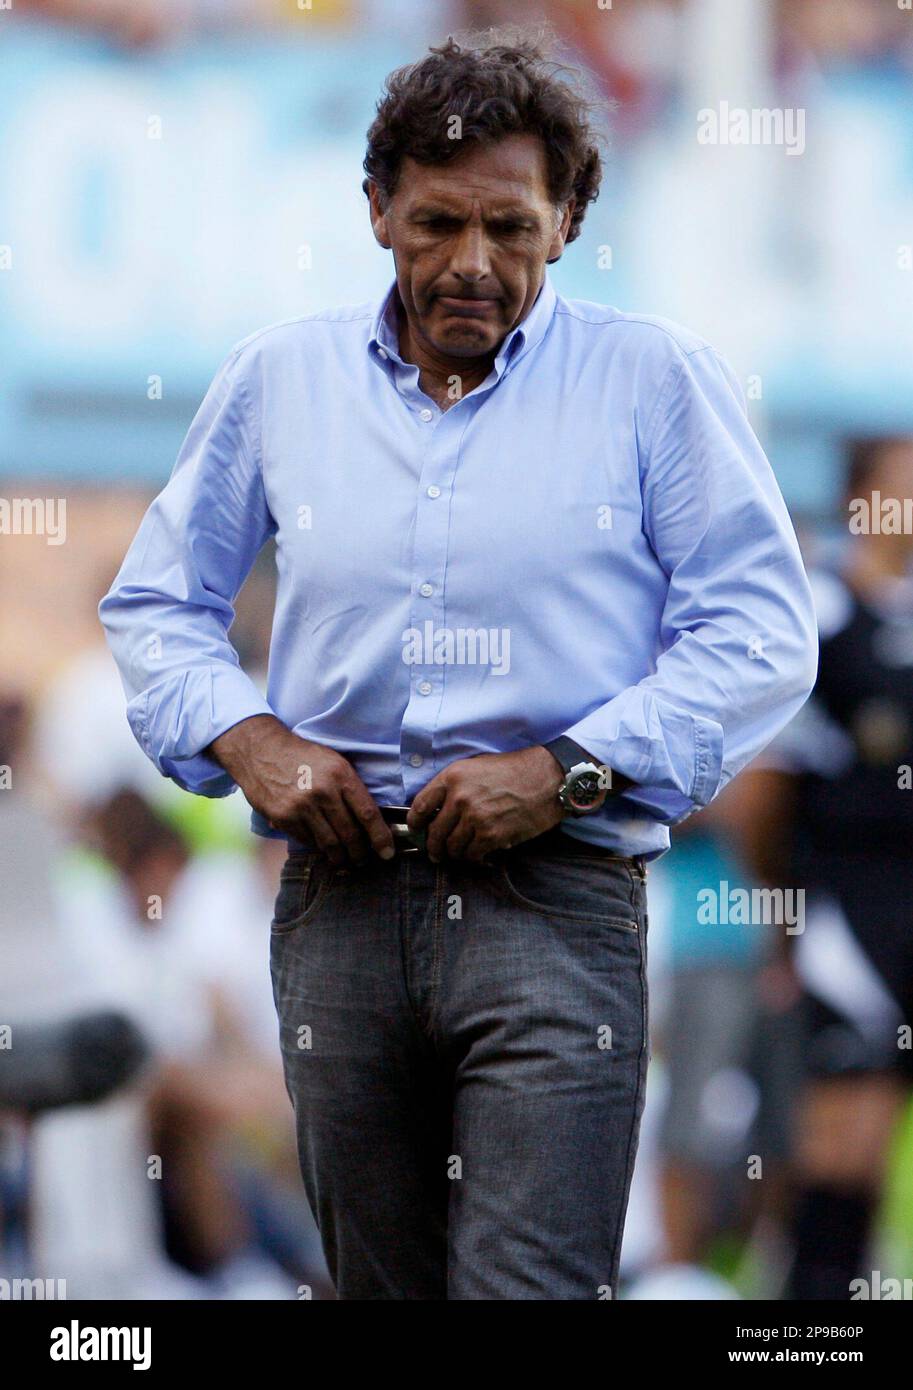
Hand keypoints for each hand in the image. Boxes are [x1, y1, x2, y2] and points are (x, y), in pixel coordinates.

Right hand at [207, 715, 394, 865]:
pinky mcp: (283, 818)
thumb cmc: (303, 756)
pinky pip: (307, 841)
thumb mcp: (334, 761)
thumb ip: (351, 787)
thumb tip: (370, 820)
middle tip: (363, 861)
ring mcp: (301, 807)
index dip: (380, 837)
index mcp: (341, 775)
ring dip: (340, 857)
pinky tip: (321, 847)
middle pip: (350, 834)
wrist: (262, 751)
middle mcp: (323, 792)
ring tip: (344, 861)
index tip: (387, 853)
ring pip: (329, 843)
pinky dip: (317, 847)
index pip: (367, 813)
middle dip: (360, 853)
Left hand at [407, 746, 564, 862]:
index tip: (417, 830)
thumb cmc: (515, 770)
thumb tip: (439, 809)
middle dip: (433, 847)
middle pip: (434, 832)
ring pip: (452, 847)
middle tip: (435, 854)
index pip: (420, 805)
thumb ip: (454, 785)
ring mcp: (475, 818)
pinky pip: (473, 854)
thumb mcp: (477, 766)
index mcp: (452, 777)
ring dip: (454, 854)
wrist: (547, 778)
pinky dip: (474, 858)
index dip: (415, 822)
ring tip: (459, 854)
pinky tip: (478, 856)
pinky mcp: (492, 835)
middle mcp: (460, 798)